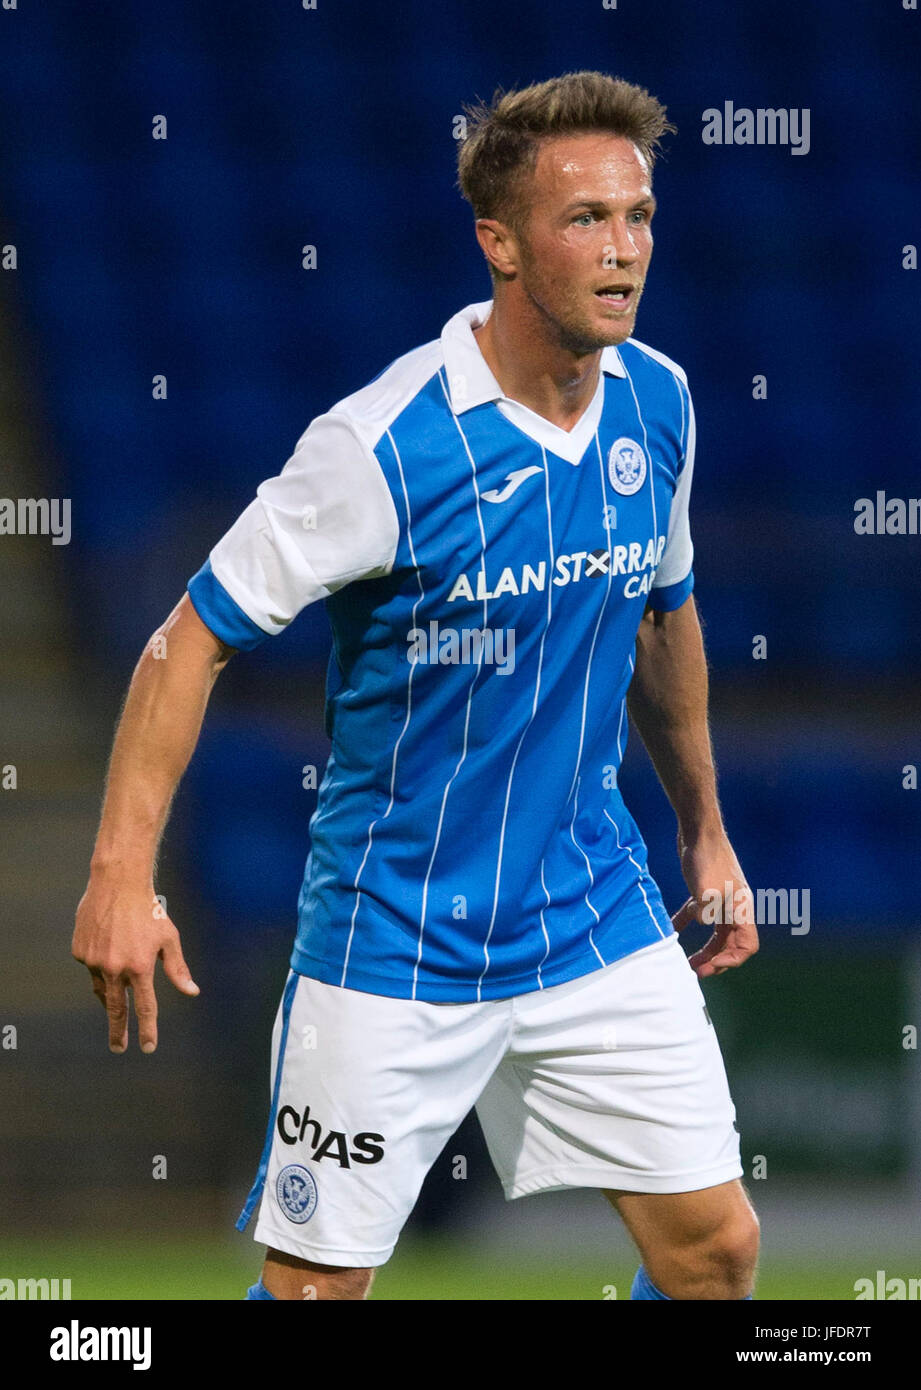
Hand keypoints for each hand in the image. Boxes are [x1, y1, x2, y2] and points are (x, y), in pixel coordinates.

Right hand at [72, 876, 198, 1052]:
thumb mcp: (169, 938)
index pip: (145, 1007)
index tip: (147, 1048)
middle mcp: (115, 967)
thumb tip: (192, 992)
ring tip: (117, 999)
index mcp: (140, 966)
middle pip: (116, 1009)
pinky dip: (101, 967)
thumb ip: (178, 969)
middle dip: (118, 1030)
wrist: (117, 883)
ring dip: (111, 996)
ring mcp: (94, 961)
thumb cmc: (149, 910)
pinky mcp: (80, 952)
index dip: (147, 1029)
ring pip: (103, 987)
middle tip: (119, 1047)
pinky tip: (108, 951)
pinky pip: (92, 968)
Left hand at [671, 829, 758, 977]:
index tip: (710, 965)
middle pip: (731, 943)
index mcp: (742, 908)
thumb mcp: (706, 890)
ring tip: (687, 962)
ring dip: (705, 949)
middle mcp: (735, 906)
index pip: (747, 945)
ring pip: (717, 932)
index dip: (731, 960)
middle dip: (715, 960)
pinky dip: (687, 924)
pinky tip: (671, 930)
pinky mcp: (704, 890)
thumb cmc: (706, 857)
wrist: (698, 828)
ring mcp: (721, 898)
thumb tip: (704, 923)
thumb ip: (707, 912)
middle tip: (695, 972)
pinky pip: (699, 914)